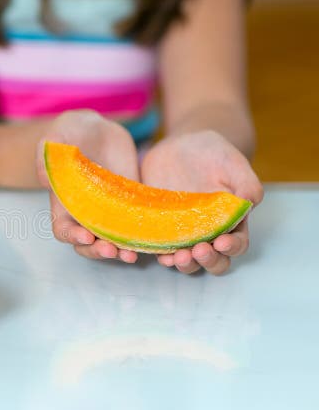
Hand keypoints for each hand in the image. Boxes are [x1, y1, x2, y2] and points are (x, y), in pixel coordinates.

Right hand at [37, 110, 141, 263]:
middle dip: (98, 251)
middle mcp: (86, 212)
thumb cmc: (71, 131)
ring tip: (131, 254)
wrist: (99, 128)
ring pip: (112, 242)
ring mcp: (109, 212)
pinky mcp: (130, 206)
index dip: (72, 237)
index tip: (85, 236)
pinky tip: (151, 241)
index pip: (63, 229)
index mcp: (63, 202)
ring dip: (120, 251)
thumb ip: (47, 156)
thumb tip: (46, 179)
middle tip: (111, 250)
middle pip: (87, 245)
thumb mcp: (57, 137)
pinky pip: (135, 228)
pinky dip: (141, 239)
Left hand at [140, 130, 263, 274]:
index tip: (222, 242)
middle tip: (199, 251)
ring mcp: (183, 233)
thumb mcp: (232, 162)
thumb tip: (249, 204)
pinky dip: (161, 255)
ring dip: (185, 263)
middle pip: (214, 261)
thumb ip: (246, 183)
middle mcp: (208, 233)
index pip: (237, 244)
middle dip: (208, 261)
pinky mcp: (161, 228)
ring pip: (188, 260)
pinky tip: (159, 255)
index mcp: (231, 221)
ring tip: (179, 257)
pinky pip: (161, 249)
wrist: (181, 146)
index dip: (232, 247)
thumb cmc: (213, 154)